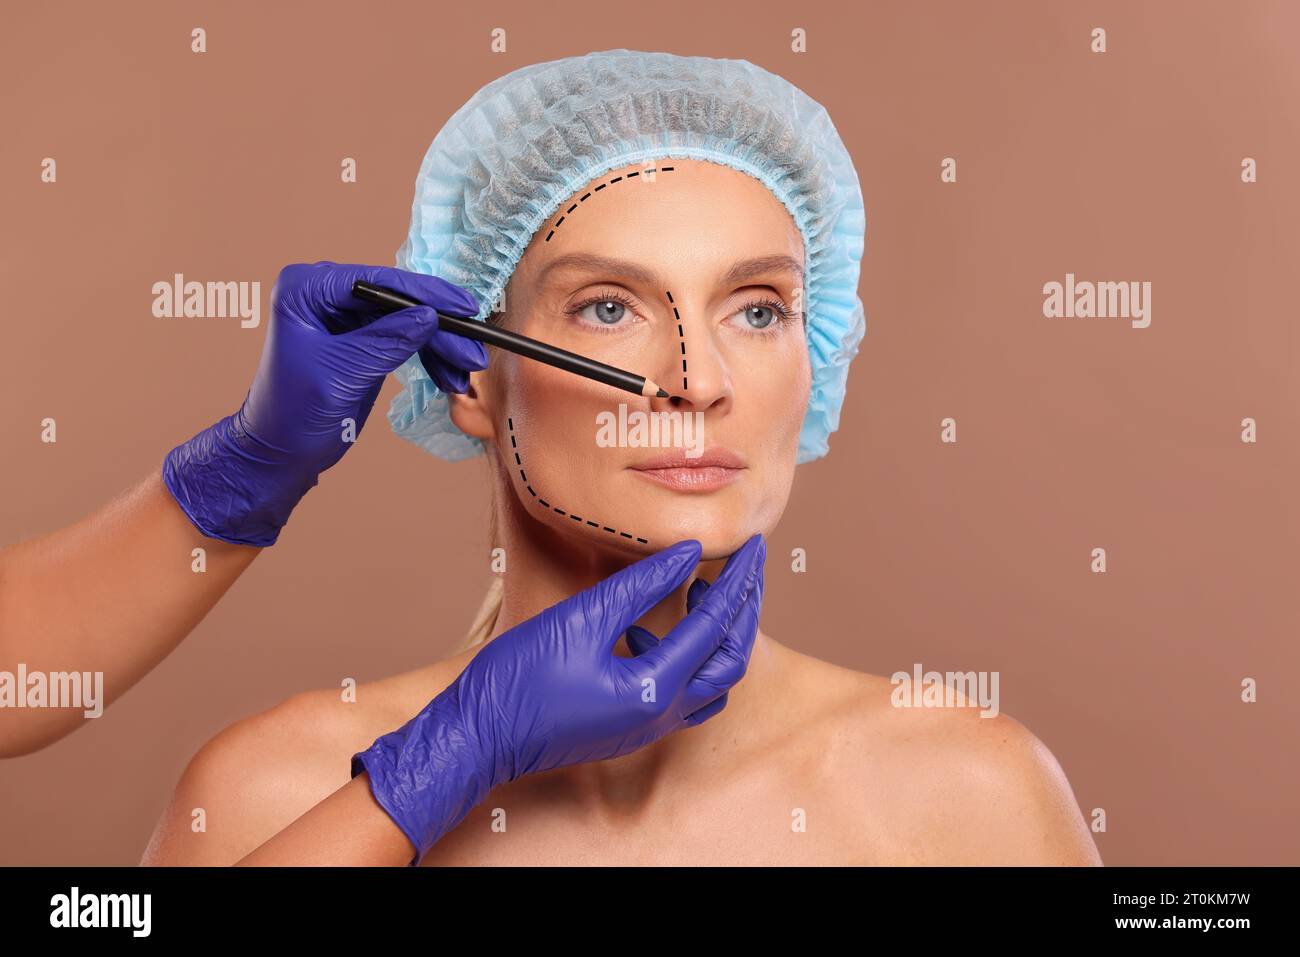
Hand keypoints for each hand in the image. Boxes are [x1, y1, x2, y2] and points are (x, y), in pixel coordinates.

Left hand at [162, 262, 486, 545]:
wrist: (280, 454)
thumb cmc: (293, 414)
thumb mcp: (343, 374)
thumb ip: (386, 341)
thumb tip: (429, 316)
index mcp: (307, 289)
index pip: (377, 283)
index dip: (425, 295)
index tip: (463, 308)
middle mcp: (325, 295)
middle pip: (397, 301)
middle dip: (439, 327)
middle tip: (472, 350)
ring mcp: (345, 317)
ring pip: (407, 320)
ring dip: (439, 345)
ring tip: (465, 371)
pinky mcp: (361, 340)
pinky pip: (404, 339)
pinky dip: (428, 356)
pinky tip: (448, 375)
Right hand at [351, 534, 765, 863]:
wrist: (477, 736)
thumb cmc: (519, 679)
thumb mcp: (581, 619)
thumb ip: (640, 586)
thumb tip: (688, 553)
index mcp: (655, 689)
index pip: (717, 627)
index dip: (739, 582)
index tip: (754, 547)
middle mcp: (661, 716)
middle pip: (729, 661)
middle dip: (743, 612)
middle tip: (747, 570)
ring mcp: (646, 728)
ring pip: (710, 683)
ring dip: (717, 638)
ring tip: (702, 593)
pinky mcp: (630, 728)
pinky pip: (679, 694)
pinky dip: (681, 657)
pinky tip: (645, 629)